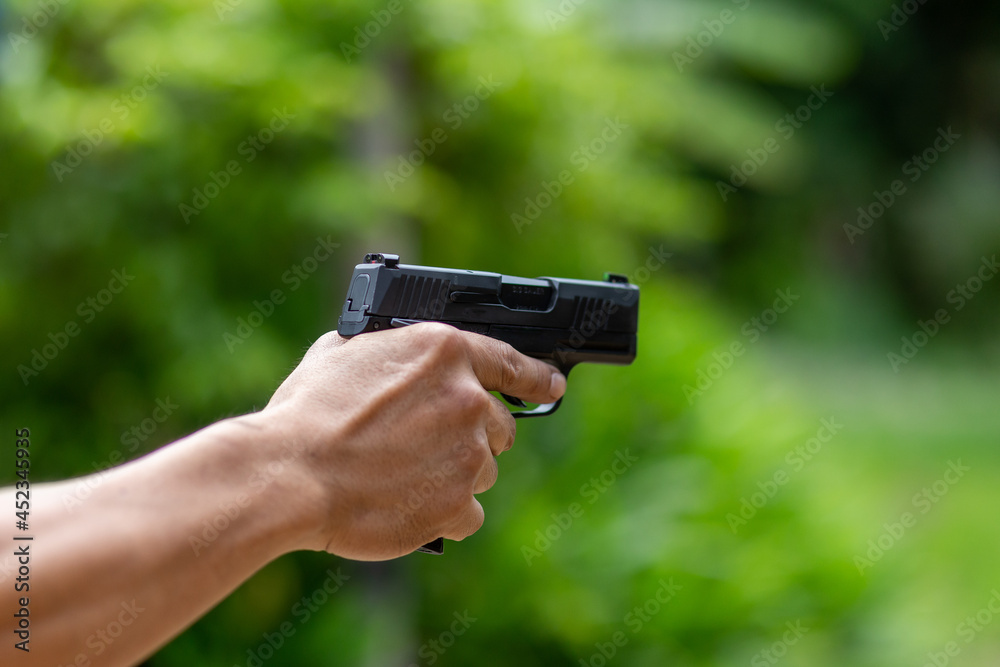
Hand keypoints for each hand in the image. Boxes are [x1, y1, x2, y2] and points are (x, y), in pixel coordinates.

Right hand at [258, 323, 566, 559]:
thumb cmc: (307, 412)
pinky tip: (408, 505)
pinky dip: (445, 513)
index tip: (551, 385)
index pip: (513, 362)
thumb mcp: (345, 352)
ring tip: (404, 476)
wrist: (290, 474)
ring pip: (484, 470)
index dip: (536, 377)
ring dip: (456, 475)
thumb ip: (391, 350)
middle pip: (501, 425)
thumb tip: (396, 355)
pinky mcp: (458, 504)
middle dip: (473, 435)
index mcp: (445, 352)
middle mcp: (468, 400)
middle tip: (429, 444)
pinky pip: (469, 513)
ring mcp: (468, 454)